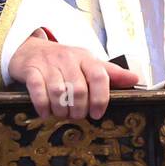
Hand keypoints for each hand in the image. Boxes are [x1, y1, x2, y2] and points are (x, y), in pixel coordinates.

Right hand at [7, 30, 139, 120]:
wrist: (29, 49)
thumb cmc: (63, 61)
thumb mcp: (87, 63)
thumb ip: (110, 73)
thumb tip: (135, 79)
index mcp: (86, 57)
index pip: (99, 76)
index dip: (101, 98)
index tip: (98, 114)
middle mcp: (68, 58)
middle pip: (78, 89)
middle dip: (79, 109)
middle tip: (77, 117)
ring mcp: (48, 63)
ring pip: (58, 92)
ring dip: (61, 110)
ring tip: (62, 115)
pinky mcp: (30, 69)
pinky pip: (37, 90)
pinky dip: (42, 105)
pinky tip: (45, 113)